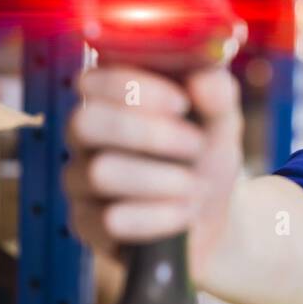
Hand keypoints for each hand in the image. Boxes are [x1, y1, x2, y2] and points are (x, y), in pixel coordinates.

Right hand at [63, 63, 243, 253]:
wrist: (213, 217)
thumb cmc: (205, 158)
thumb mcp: (221, 121)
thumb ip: (218, 94)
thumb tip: (204, 79)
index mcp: (109, 99)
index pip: (91, 80)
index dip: (134, 87)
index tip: (183, 103)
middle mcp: (85, 137)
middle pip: (84, 122)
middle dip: (148, 133)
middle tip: (196, 145)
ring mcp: (80, 181)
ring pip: (100, 172)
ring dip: (162, 179)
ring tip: (197, 187)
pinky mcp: (86, 225)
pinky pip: (109, 220)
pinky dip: (158, 216)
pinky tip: (184, 213)